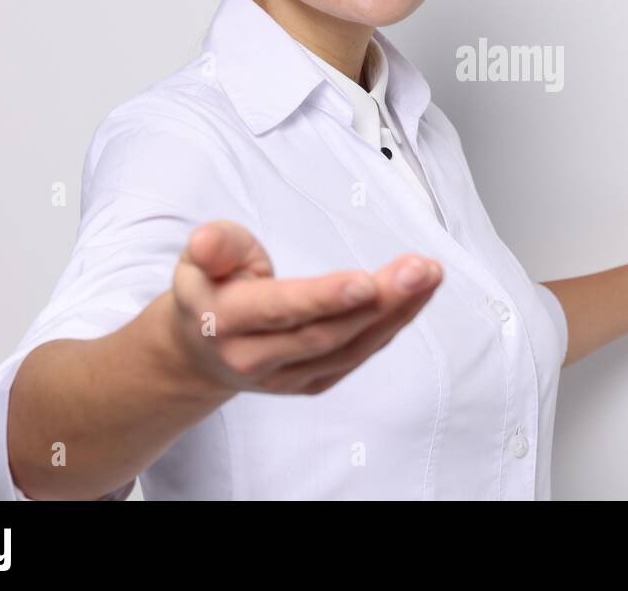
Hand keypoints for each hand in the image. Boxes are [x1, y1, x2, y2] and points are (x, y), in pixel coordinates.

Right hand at [162, 219, 442, 395]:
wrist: (199, 350)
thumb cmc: (210, 288)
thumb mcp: (198, 257)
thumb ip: (215, 246)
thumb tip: (206, 243)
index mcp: (223, 320)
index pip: (280, 310)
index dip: (324, 298)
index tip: (366, 282)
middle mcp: (254, 357)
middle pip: (325, 332)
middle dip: (379, 301)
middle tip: (420, 269)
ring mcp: (285, 377)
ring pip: (349, 348)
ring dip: (396, 312)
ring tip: (429, 275)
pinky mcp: (310, 383)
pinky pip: (357, 356)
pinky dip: (391, 325)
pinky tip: (416, 296)